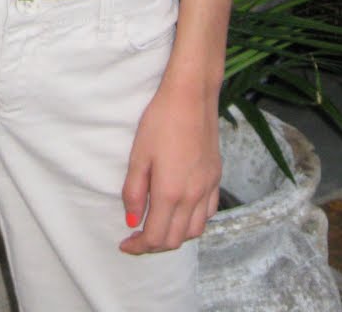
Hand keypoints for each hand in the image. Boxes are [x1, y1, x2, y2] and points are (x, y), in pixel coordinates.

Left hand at [119, 84, 221, 253]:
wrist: (191, 96)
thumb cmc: (161, 120)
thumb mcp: (138, 155)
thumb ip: (134, 192)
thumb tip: (132, 221)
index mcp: (170, 192)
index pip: (155, 237)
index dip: (138, 246)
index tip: (125, 244)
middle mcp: (193, 196)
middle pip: (175, 240)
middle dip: (154, 245)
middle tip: (138, 237)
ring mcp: (208, 187)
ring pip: (194, 231)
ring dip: (175, 236)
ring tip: (159, 225)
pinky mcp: (216, 177)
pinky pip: (208, 213)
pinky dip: (194, 221)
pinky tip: (182, 211)